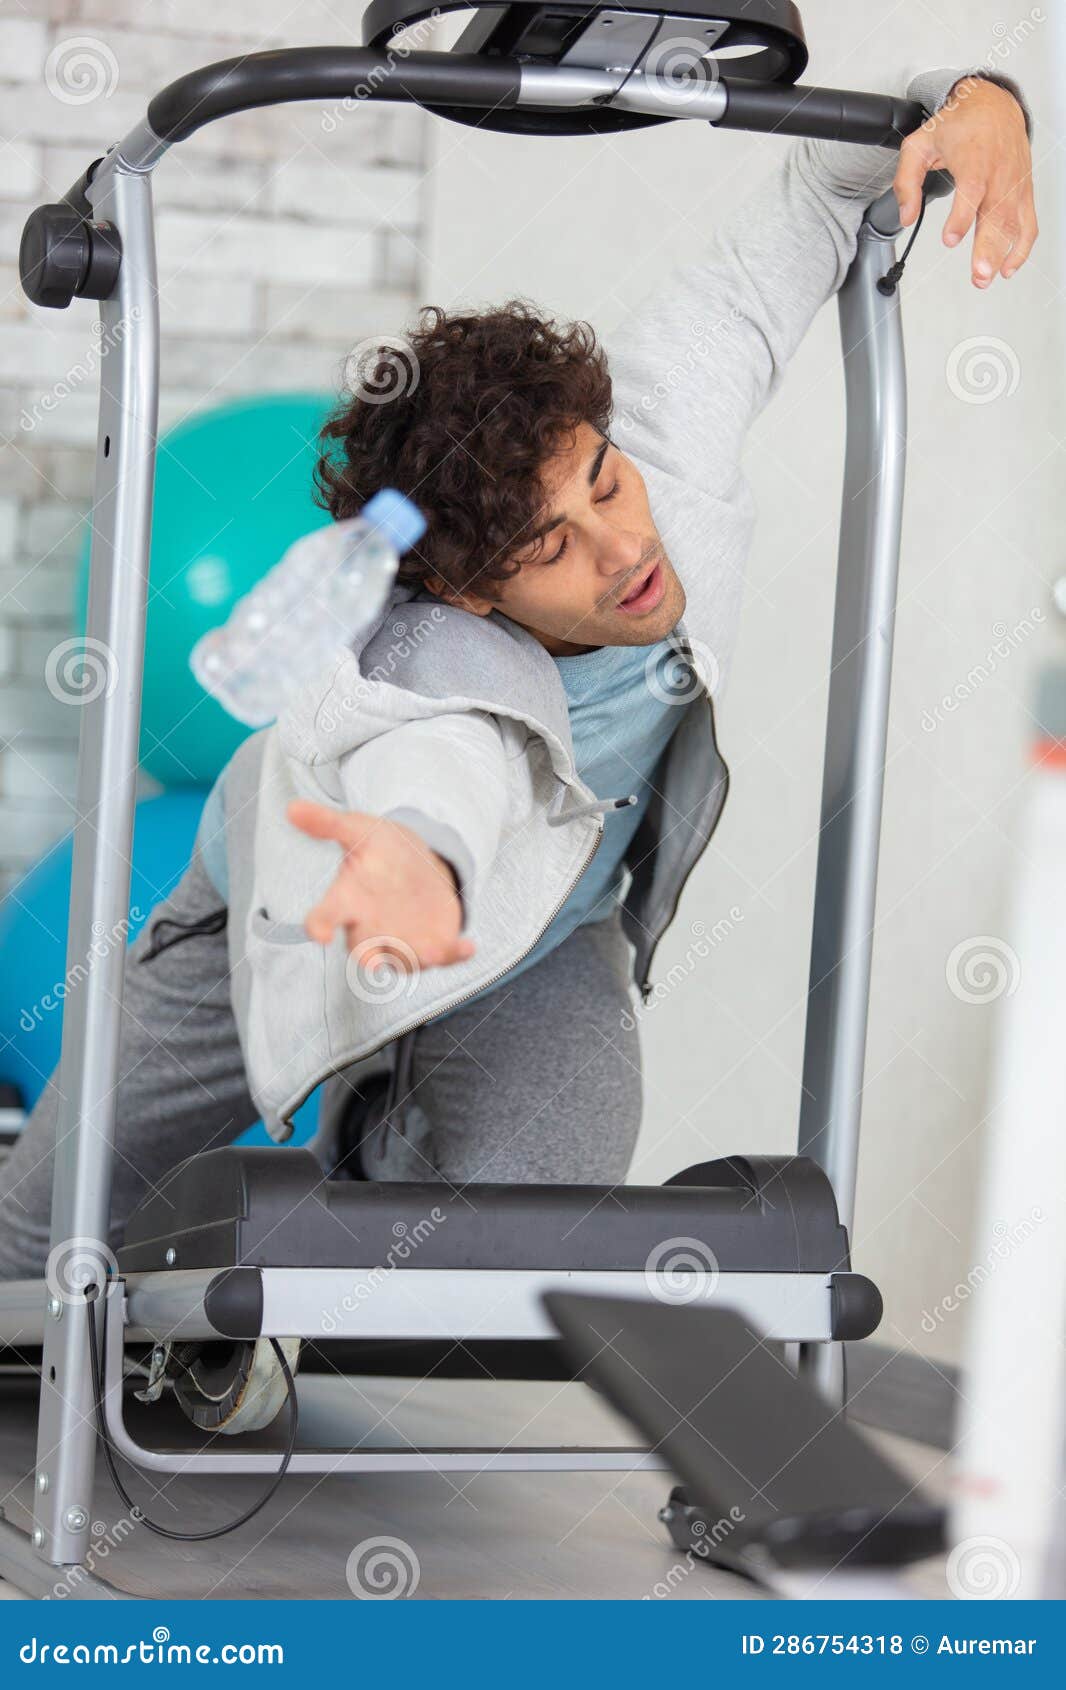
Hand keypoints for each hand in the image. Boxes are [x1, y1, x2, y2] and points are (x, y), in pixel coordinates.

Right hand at [287, 800, 474, 973]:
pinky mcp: (431, 945)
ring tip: (432, 953)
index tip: (317, 932)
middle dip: (368, 958)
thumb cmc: (380, 850)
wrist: (419, 863)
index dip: (320, 925)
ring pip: (403, 959)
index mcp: (348, 901)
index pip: (326, 915)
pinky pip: (443, 956)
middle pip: (362, 949)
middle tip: (371, 963)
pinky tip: (469, 945)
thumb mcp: (359, 830)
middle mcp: (370, 928)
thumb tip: (292, 807)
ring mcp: (401, 941)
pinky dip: (455, 954)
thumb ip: (328, 824)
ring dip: (416, 958)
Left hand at [894, 75, 1036, 285]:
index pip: (972, 189)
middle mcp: (999, 172)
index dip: (962, 217)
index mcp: (974, 158)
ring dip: (1002, 254)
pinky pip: (1028, 223)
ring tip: (985, 278)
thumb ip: (906, 182)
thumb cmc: (958, 124)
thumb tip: (906, 217)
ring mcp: (1014, 183)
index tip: (950, 239)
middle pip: (996, 214)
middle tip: (978, 275)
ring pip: (1013, 223)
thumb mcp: (919, 144)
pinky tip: (1007, 268)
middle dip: (988, 247)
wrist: (994, 105)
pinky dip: (1022, 247)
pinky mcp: (1023, 192)